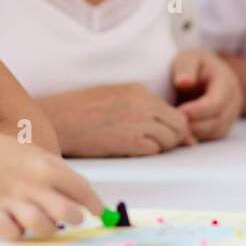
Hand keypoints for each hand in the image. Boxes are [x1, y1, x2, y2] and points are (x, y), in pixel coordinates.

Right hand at [0, 131, 103, 240]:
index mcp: (47, 167)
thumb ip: (62, 177)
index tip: (99, 212)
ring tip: (45, 220)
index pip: (82, 189)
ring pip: (42, 226)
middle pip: (67, 213)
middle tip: (73, 217)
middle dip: (75, 218)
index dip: (95, 204)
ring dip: (49, 227)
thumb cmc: (12, 155)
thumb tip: (87, 202)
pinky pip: (12, 234)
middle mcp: (32, 184)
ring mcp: (13, 200)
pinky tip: (19, 224)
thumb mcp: (40, 156)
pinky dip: (19, 233)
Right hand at [49, 82, 195, 156]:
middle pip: (179, 127)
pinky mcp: (130, 141)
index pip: (177, 113)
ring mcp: (138, 122)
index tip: (159, 137)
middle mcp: (143, 104)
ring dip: (156, 147)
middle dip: (170, 140)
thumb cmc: (83, 111)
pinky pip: (153, 151)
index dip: (173, 129)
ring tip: (132, 145)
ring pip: (169, 141)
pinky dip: (143, 154)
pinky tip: (124, 149)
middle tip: (147, 144)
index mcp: (140, 91)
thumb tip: (187, 137)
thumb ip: (149, 112)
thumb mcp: (118, 100)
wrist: (58, 119)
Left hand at [172, 49, 243, 140]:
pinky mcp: (223, 125)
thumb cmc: (193, 64)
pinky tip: (181, 132)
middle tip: (173, 123)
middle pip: (218, 120)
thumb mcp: (188, 58)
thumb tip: (183, 82)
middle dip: (195, 124)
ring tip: (175, 127)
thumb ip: (185, 68)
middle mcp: (233, 101)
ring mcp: (231, 115)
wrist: (204, 71)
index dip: (199, 110)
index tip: (180, 111)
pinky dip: (197, 136)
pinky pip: (212, 136)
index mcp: (227, 83)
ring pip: (215, 131)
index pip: (217, 102)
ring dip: (195, 133)